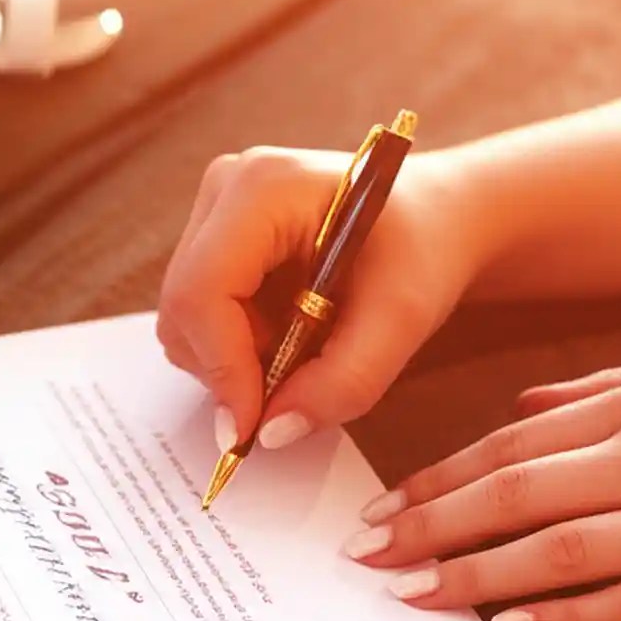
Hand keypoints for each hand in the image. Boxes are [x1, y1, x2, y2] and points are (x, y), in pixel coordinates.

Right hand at [158, 146, 483, 452]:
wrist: (438, 217)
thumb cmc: (425, 252)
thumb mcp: (404, 321)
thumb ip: (343, 383)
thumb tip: (271, 434)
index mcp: (265, 188)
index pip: (203, 290)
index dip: (222, 366)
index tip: (254, 428)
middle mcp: (224, 187)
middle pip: (183, 308)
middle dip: (230, 367)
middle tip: (295, 384)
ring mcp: (210, 209)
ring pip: (183, 318)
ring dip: (234, 358)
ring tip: (302, 345)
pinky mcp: (209, 235)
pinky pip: (196, 315)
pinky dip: (234, 344)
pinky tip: (286, 330)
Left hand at [346, 366, 620, 620]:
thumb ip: (594, 398)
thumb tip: (525, 406)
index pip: (508, 449)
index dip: (435, 482)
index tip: (377, 511)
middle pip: (514, 493)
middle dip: (431, 525)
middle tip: (369, 552)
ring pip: (558, 547)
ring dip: (477, 573)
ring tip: (414, 591)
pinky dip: (567, 617)